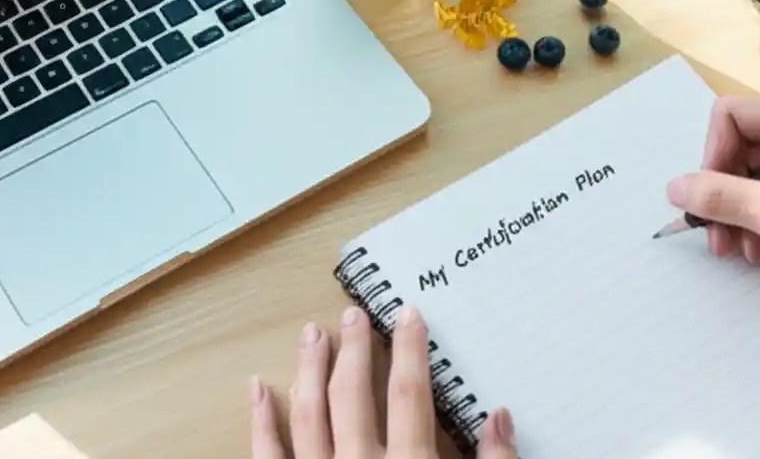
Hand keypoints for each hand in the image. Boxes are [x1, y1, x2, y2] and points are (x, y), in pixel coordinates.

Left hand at [251, 305, 516, 457]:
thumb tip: (501, 416)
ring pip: (308, 415)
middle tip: (352, 315)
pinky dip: (262, 421)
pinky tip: (258, 389)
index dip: (410, 352)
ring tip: (310, 335)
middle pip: (352, 396)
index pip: (409, 396)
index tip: (408, 315)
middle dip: (353, 350)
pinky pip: (269, 455)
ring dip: (308, 371)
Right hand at [666, 96, 759, 331]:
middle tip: (718, 238)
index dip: (713, 157)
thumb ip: (726, 197)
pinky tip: (759, 252)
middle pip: (733, 151)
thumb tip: (674, 187)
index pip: (731, 117)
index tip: (713, 200)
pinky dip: (751, 227)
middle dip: (720, 196)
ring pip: (742, 180)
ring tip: (739, 250)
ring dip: (733, 217)